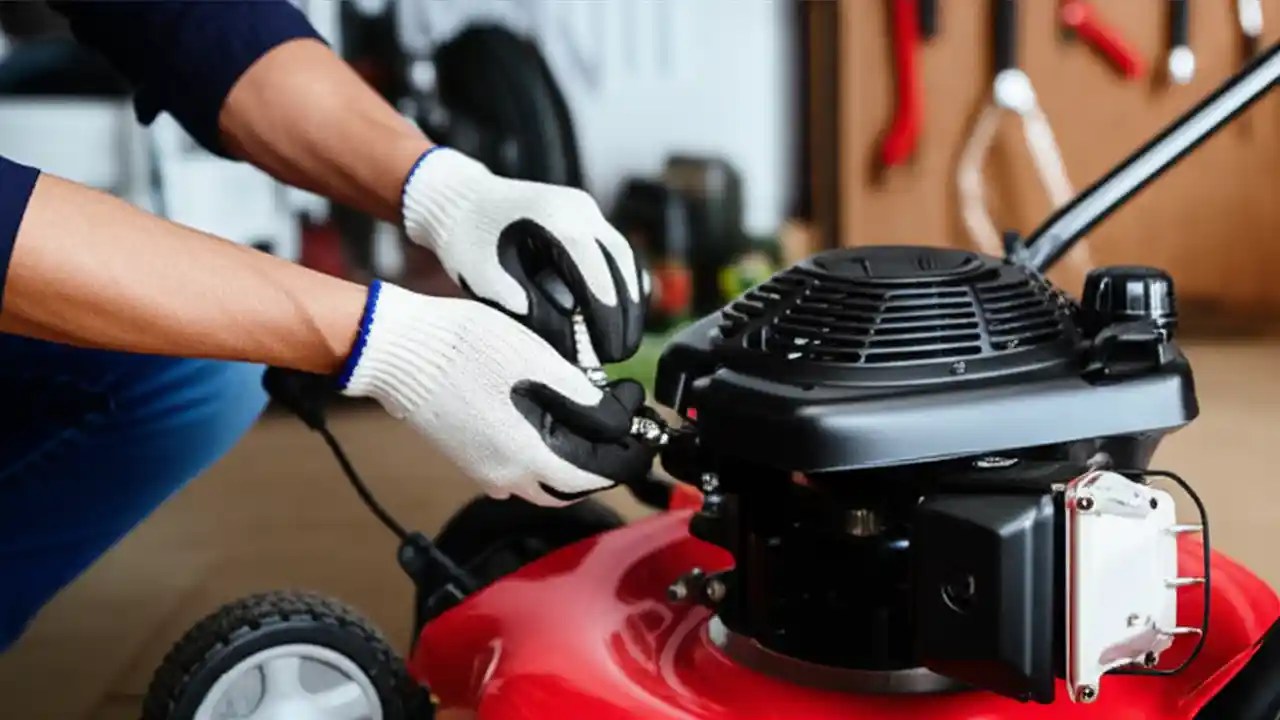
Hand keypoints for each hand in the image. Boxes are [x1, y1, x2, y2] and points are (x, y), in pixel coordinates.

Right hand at [338, 281, 652, 505]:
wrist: (401, 349)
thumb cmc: (465, 346)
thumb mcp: (539, 360)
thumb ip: (582, 396)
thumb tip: (615, 417)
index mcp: (527, 454)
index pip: (593, 476)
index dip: (623, 455)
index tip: (638, 430)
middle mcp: (506, 475)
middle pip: (569, 487)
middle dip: (599, 464)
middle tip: (617, 430)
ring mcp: (483, 469)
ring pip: (541, 483)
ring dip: (569, 464)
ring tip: (585, 425)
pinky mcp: (468, 457)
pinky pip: (514, 473)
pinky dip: (539, 458)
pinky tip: (543, 425)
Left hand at [401, 147, 644, 362]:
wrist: (459, 199)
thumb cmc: (466, 238)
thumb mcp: (484, 277)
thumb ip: (524, 308)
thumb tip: (566, 344)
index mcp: (555, 217)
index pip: (596, 270)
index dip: (608, 314)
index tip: (610, 351)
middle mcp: (579, 209)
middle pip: (620, 263)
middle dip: (625, 313)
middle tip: (619, 354)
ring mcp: (586, 211)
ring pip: (624, 258)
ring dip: (629, 300)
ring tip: (621, 341)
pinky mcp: (586, 219)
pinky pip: (615, 253)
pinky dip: (621, 285)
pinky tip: (620, 316)